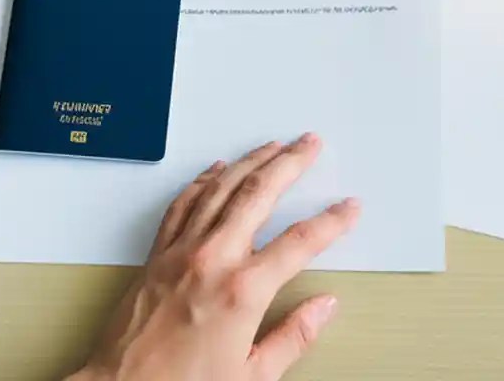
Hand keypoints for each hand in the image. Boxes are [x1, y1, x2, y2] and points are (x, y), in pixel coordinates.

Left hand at [67, 133, 359, 380]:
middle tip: (309, 145)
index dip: (331, 221)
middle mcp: (211, 260)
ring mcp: (180, 253)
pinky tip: (215, 170)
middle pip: (259, 194)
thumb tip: (323, 308)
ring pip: (220, 189)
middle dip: (289, 163)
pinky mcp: (155, 257)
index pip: (300, 242)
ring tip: (272, 146)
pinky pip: (182, 205)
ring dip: (249, 161)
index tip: (347, 207)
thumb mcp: (251, 377)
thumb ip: (292, 337)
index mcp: (242, 292)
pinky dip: (202, 181)